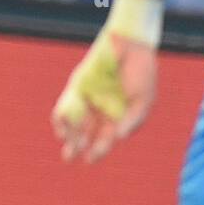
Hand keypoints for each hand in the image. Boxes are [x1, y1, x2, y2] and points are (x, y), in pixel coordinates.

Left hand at [51, 31, 157, 162]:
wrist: (130, 45)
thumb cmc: (141, 72)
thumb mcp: (143, 100)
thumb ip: (132, 120)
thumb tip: (118, 138)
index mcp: (117, 116)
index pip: (105, 138)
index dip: (98, 150)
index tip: (90, 159)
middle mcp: (101, 110)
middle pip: (85, 134)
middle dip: (76, 147)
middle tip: (69, 157)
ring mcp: (87, 98)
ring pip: (73, 123)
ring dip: (68, 136)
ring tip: (66, 146)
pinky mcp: (76, 87)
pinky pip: (65, 106)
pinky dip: (61, 118)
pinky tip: (60, 128)